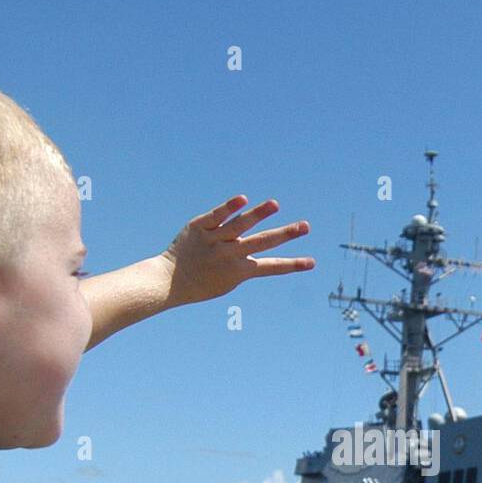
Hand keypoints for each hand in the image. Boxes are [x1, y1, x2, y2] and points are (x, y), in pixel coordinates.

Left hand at [160, 196, 313, 306]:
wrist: (169, 281)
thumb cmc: (201, 282)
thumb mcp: (226, 280)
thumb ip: (244, 266)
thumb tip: (260, 256)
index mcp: (240, 270)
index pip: (272, 267)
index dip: (292, 265)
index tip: (312, 262)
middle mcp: (230, 254)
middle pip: (262, 243)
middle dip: (285, 234)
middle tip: (305, 226)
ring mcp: (215, 240)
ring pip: (240, 226)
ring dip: (259, 215)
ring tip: (275, 205)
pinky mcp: (199, 227)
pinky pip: (216, 216)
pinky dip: (229, 208)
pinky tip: (243, 199)